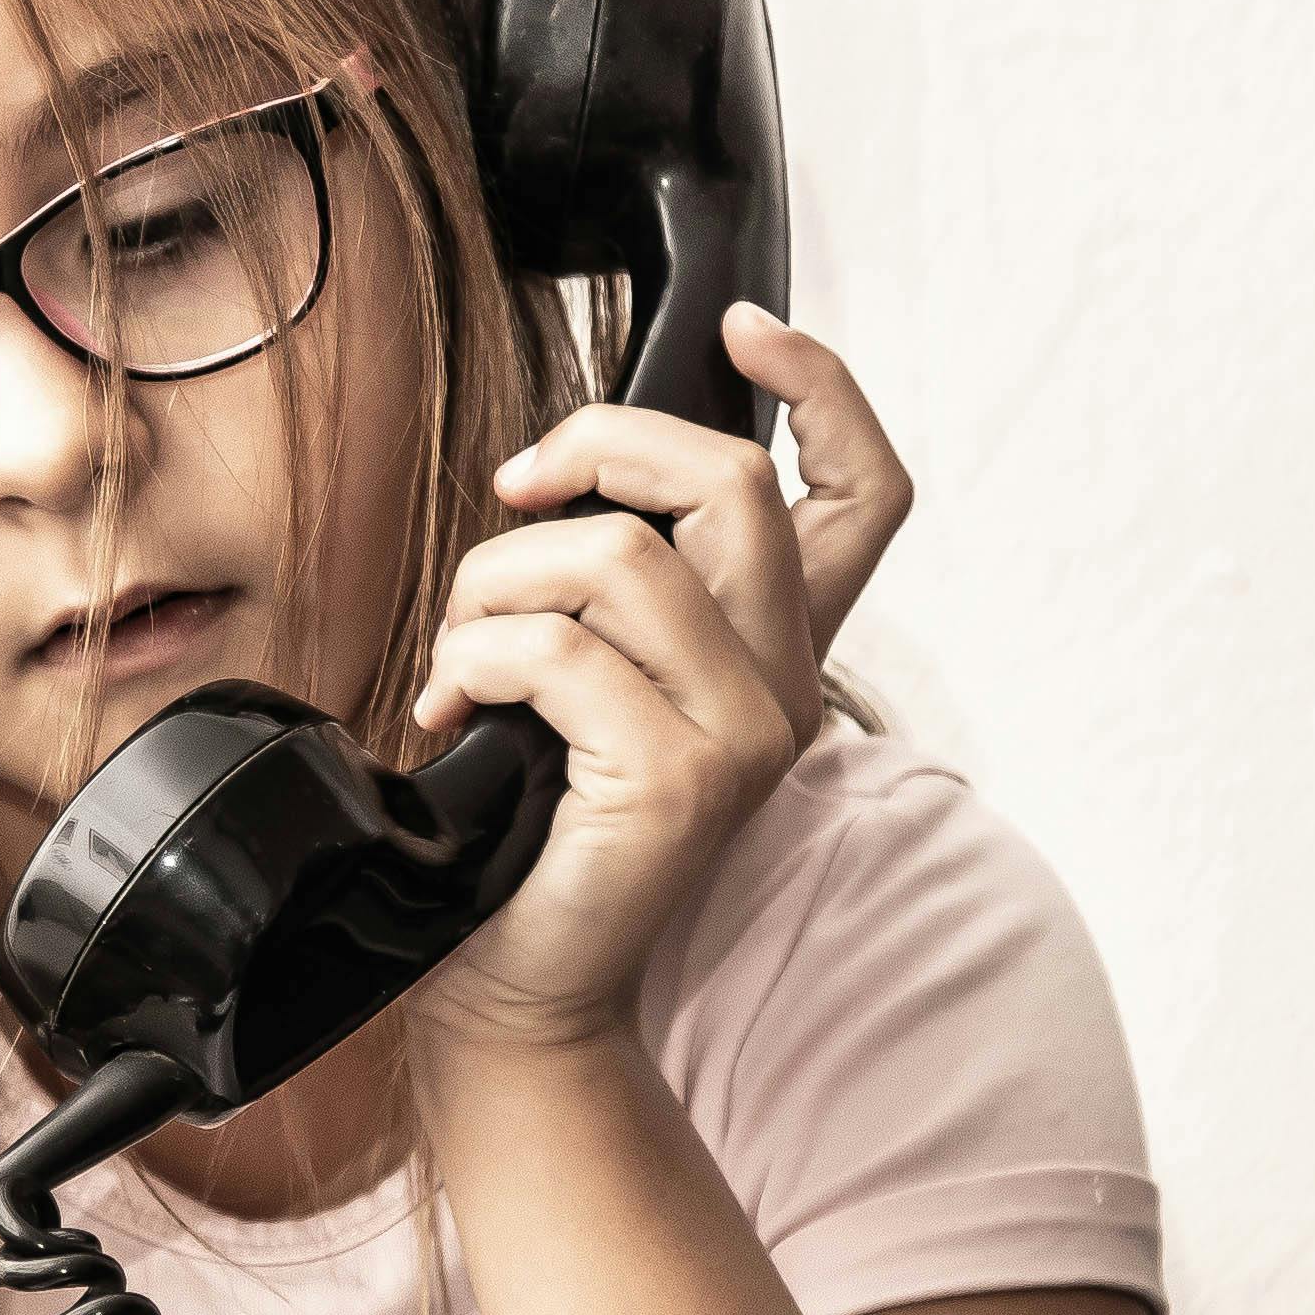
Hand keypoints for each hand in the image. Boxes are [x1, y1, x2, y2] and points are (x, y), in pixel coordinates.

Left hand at [403, 311, 911, 1058]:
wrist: (520, 985)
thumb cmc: (533, 831)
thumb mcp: (585, 683)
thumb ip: (612, 593)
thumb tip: (556, 481)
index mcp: (772, 650)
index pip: (865, 496)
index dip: (826, 388)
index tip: (748, 329)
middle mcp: (784, 686)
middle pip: (730, 481)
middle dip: (599, 446)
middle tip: (515, 496)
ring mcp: (744, 733)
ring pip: (622, 555)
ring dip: (499, 580)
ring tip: (460, 652)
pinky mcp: (682, 778)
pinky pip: (558, 650)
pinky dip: (474, 659)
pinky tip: (450, 712)